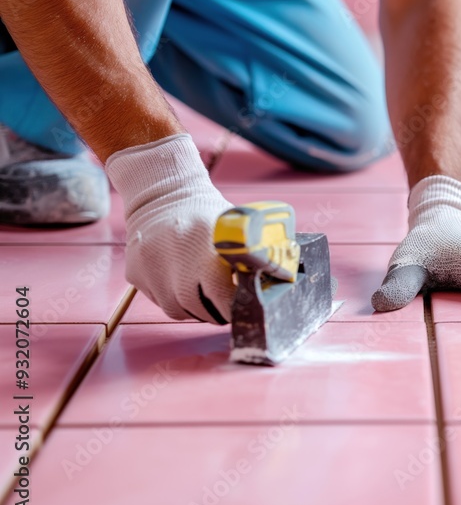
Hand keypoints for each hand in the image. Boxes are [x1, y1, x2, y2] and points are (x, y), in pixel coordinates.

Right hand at [105, 134, 235, 322]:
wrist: (161, 193)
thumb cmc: (207, 215)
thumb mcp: (233, 228)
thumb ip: (251, 257)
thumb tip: (281, 280)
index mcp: (207, 247)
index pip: (225, 299)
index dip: (237, 308)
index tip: (245, 306)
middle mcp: (175, 260)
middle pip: (201, 310)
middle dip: (218, 312)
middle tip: (228, 305)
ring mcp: (150, 269)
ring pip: (178, 309)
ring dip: (195, 307)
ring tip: (204, 290)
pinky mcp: (134, 273)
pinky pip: (159, 300)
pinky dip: (173, 296)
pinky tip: (180, 278)